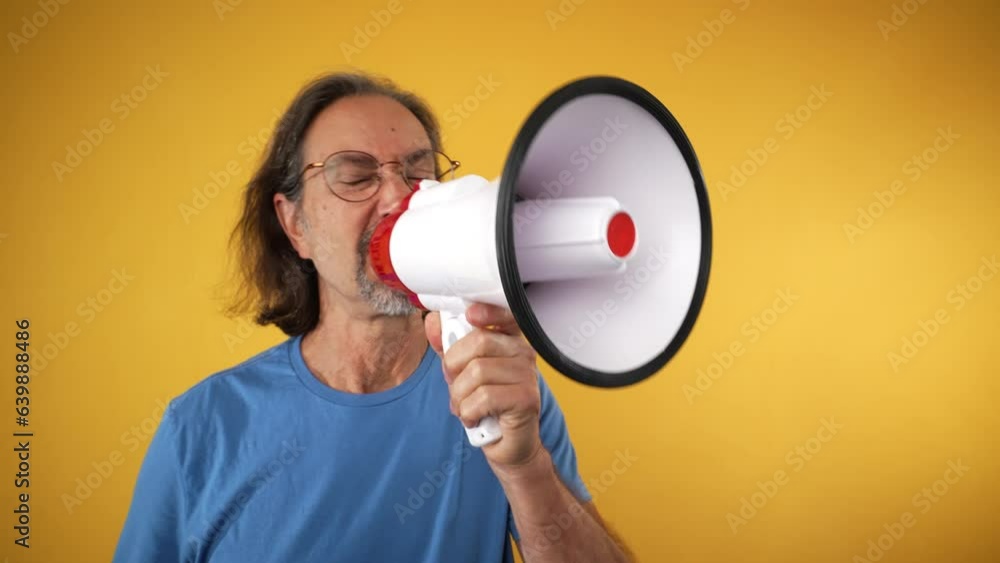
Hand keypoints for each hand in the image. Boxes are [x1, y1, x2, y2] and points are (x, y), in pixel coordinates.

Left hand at [424, 303, 542, 470]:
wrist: (507, 445)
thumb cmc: (486, 407)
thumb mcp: (461, 374)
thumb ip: (448, 347)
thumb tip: (434, 322)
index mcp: (508, 342)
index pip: (502, 315)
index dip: (487, 311)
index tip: (470, 315)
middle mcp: (522, 354)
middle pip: (479, 342)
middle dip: (454, 367)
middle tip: (455, 386)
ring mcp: (527, 376)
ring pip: (477, 372)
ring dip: (460, 396)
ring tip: (466, 407)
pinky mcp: (526, 399)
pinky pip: (484, 397)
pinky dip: (469, 411)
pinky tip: (474, 418)